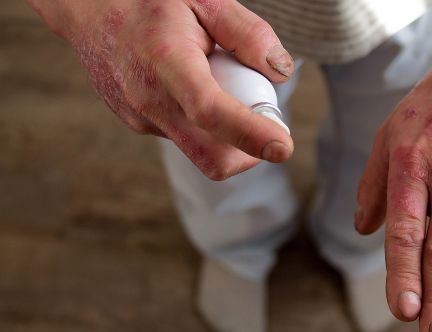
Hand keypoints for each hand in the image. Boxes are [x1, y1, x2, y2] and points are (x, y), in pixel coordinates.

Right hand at [27, 0, 294, 179]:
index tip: (283, 148)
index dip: (251, 136)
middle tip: (267, 116)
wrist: (88, 10)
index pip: (211, 112)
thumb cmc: (148, 1)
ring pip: (201, 150)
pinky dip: (205, 124)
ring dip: (228, 134)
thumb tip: (279, 72)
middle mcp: (148, 100)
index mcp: (165, 61)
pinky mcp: (139, 125)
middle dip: (250, 151)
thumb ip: (247, 33)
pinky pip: (185, 137)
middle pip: (212, 156)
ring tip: (220, 83)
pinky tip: (196, 86)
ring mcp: (140, 119)